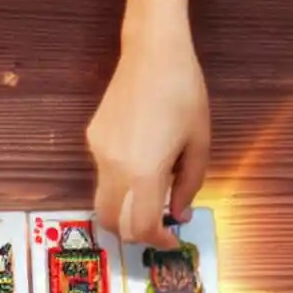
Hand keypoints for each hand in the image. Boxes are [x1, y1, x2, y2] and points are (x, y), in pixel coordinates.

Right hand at [88, 27, 208, 248]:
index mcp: (144, 172)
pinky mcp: (92, 138)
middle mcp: (113, 168)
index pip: (142, 227)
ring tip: (153, 194)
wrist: (152, 52)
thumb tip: (179, 213)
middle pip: (113, 222)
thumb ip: (188, 184)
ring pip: (104, 199)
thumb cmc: (184, 93)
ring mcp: (98, 153)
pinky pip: (104, 173)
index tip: (173, 239)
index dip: (158, 240)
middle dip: (136, 233)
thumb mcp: (199, 143)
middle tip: (159, 227)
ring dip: (126, 209)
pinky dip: (121, 182)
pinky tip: (143, 157)